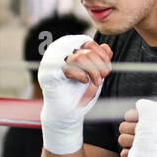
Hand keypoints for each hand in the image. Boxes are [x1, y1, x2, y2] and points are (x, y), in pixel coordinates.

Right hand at [37, 35, 112, 154]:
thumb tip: (106, 47)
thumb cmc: (79, 92)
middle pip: (85, 49)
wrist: (66, 113)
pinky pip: (69, 68)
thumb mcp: (94, 73)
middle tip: (104, 77)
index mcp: (66, 48)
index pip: (87, 42)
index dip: (101, 54)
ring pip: (80, 57)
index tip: (108, 68)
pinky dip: (81, 75)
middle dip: (100, 64)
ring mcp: (51, 63)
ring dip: (94, 71)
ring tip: (96, 82)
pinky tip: (84, 82)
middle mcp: (57, 52)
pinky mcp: (48, 75)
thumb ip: (100, 59)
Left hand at [120, 98, 156, 156]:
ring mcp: (140, 139)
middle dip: (131, 131)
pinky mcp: (139, 155)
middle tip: (143, 139)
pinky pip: (126, 153)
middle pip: (124, 125)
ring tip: (142, 148)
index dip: (137, 120)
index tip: (146, 126)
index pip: (132, 112)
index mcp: (152, 112)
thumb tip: (149, 113)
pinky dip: (130, 155)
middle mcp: (143, 124)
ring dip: (129, 143)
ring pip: (122, 138)